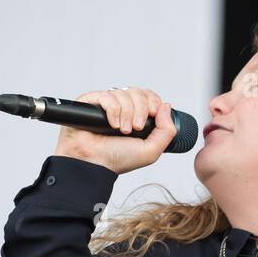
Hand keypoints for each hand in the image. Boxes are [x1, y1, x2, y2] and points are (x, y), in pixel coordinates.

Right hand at [53, 87, 176, 174]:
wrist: (95, 164)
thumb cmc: (118, 159)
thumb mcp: (151, 151)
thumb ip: (166, 131)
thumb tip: (166, 106)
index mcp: (136, 116)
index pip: (148, 96)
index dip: (152, 101)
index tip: (152, 115)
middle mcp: (122, 108)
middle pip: (138, 92)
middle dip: (140, 109)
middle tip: (136, 128)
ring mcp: (106, 105)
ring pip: (123, 93)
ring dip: (126, 113)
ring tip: (122, 130)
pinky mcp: (91, 102)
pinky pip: (106, 96)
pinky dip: (113, 110)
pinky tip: (112, 124)